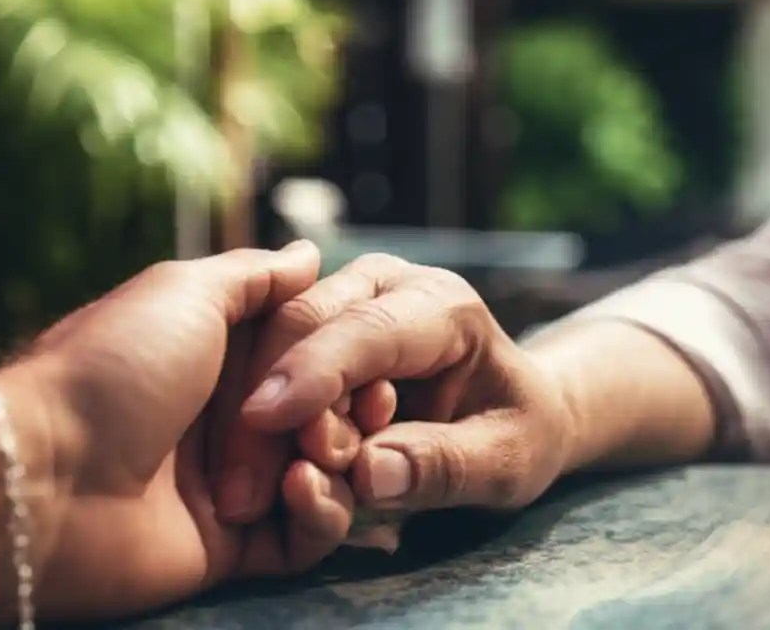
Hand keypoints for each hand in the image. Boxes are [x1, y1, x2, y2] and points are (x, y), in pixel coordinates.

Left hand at [0, 242, 357, 619]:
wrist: (47, 473)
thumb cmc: (115, 368)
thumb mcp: (185, 292)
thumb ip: (254, 276)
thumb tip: (308, 253)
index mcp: (220, 355)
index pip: (314, 355)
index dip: (347, 359)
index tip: (373, 362)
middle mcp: (231, 417)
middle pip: (327, 415)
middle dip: (344, 414)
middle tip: (328, 417)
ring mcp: (233, 484)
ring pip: (326, 475)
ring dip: (335, 462)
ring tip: (308, 456)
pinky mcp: (232, 548)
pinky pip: (304, 537)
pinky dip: (320, 514)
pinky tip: (300, 490)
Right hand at [217, 253, 577, 518]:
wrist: (510, 409)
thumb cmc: (515, 432)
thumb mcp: (507, 463)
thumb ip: (444, 468)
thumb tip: (367, 475)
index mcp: (442, 305)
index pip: (368, 331)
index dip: (314, 373)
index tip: (263, 418)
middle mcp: (382, 284)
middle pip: (302, 324)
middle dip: (272, 400)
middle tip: (255, 485)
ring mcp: (339, 298)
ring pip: (271, 339)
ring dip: (262, 416)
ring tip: (275, 485)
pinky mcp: (310, 326)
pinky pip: (265, 360)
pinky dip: (259, 416)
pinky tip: (262, 466)